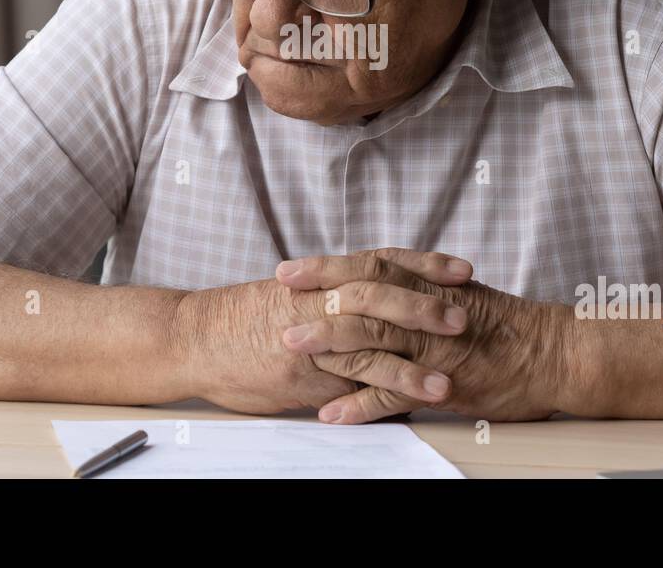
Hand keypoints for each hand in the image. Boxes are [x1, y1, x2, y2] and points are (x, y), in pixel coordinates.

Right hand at [173, 250, 473, 415]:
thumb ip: (331, 298)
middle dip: (428, 303)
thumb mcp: (291, 297)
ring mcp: (314, 335)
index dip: (425, 265)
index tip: (463, 269)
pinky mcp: (304, 370)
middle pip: (385, 293)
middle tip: (468, 311)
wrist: (194, 338)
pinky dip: (385, 388)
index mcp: (324, 278)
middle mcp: (322, 299)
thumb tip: (372, 308)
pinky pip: (351, 378)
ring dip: (416, 358)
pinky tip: (414, 401)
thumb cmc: (241, 320)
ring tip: (451, 372)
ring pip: (373, 340)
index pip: (383, 262)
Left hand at [276, 248, 572, 423]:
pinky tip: (332, 412)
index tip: (291, 268)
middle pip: (364, 294)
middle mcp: (427, 309)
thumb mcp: (461, 296)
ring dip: (328, 341)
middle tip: (280, 298)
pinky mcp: (445, 382)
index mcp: (429, 285)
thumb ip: (420, 291)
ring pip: (374, 337)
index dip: (328, 266)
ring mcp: (434, 346)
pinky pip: (395, 392)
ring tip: (292, 346)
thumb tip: (382, 288)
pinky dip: (360, 403)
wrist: (556, 352)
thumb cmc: (510, 326)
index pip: (370, 267)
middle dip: (318, 294)